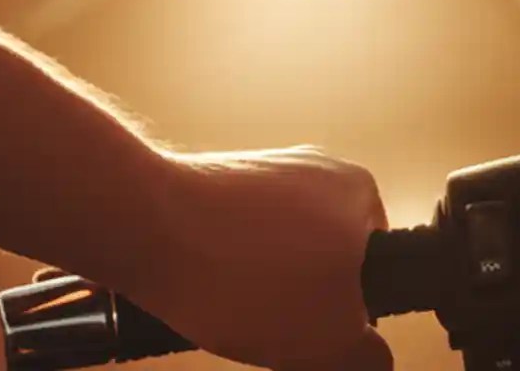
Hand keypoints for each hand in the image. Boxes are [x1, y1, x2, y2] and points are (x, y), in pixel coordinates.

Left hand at [127, 146, 391, 370]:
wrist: (143, 226)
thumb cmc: (244, 274)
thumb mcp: (329, 340)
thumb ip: (366, 357)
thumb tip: (373, 360)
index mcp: (360, 191)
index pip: (376, 269)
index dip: (351, 315)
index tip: (318, 335)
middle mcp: (317, 168)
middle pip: (324, 262)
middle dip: (301, 303)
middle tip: (274, 331)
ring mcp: (263, 168)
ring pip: (275, 253)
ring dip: (258, 289)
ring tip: (231, 310)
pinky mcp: (215, 179)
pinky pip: (235, 238)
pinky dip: (224, 268)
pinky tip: (204, 290)